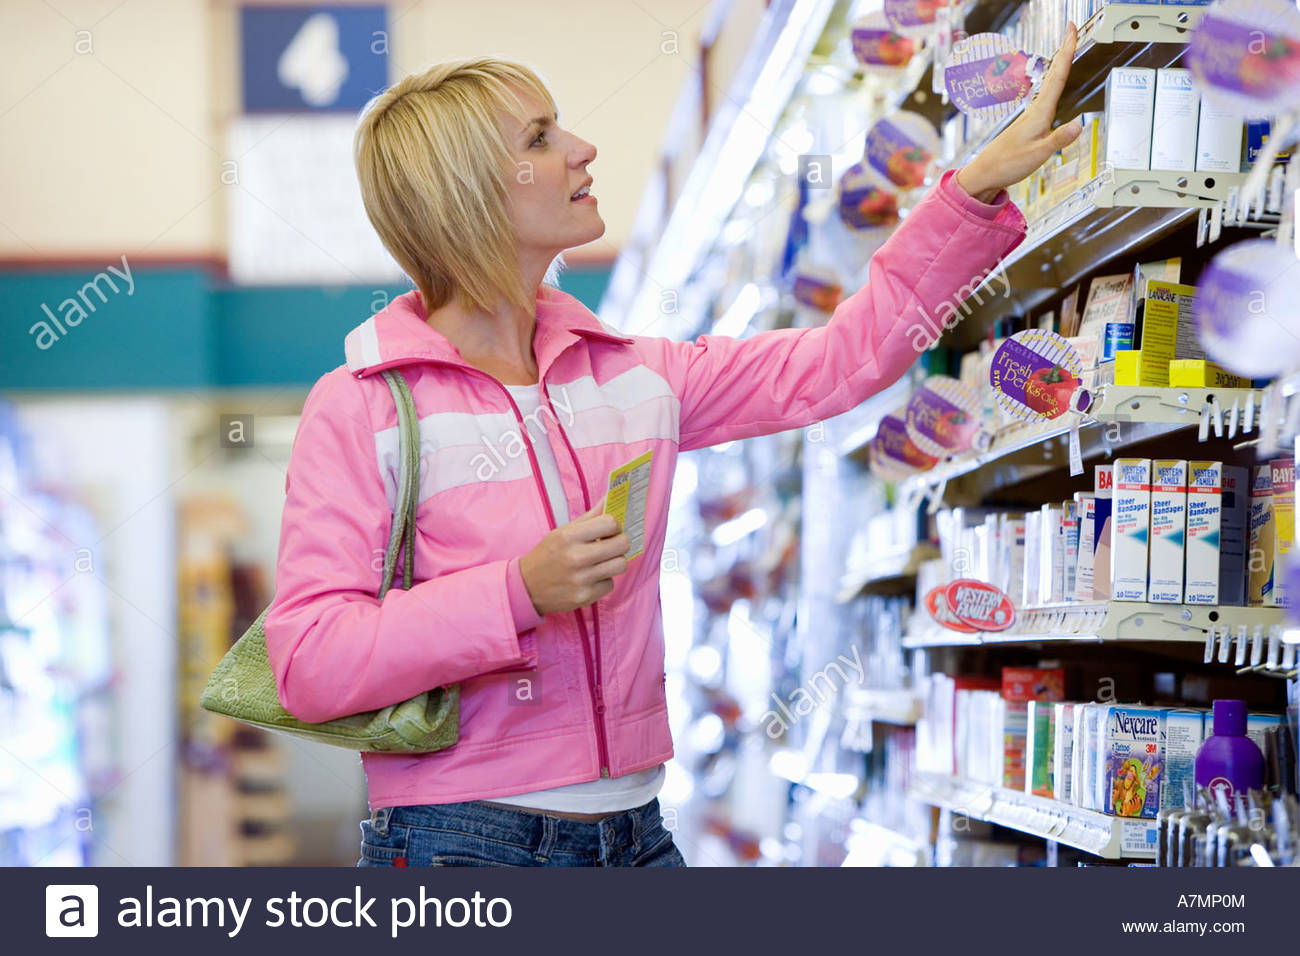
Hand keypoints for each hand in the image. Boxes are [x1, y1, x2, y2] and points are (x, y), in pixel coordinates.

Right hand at [518, 499, 629, 614]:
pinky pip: (610, 584)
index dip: (614, 525)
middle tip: (611, 544)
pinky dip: (604, 581)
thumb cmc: (548, 555)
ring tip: (602, 561)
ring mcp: (582, 579)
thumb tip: (611, 499)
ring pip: (621, 565)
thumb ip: (590, 517)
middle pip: (622, 544)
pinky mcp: (585, 596)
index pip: (610, 522)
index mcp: (569, 536)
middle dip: (620, 542)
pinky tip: (591, 578)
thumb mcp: (563, 531)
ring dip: (614, 562)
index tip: (610, 529)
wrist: (527, 587)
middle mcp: (576, 557)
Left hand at [956, 22, 1082, 202]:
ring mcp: (1030, 116)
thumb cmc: (1007, 164)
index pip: (1058, 76)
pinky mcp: (1028, 124)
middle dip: (1064, 50)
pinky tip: (1053, 86)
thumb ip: (1059, 139)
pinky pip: (1045, 96)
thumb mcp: (1038, 154)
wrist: (985, 173)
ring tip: (1067, 50)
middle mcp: (1035, 110)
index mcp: (1040, 113)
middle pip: (1053, 74)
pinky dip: (1052, 84)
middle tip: (1071, 29)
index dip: (1067, 52)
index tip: (1072, 30)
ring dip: (1059, 65)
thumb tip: (1080, 124)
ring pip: (1049, 84)